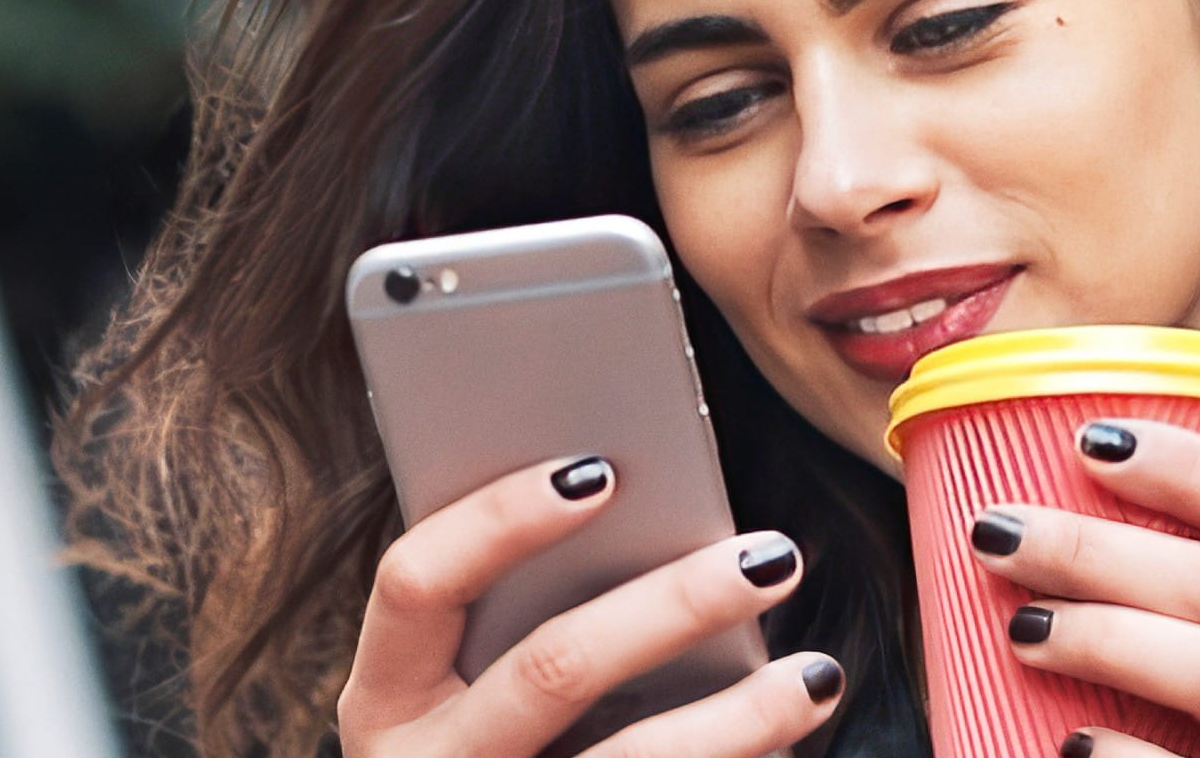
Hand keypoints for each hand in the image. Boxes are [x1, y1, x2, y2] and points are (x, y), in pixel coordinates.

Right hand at [338, 456, 845, 757]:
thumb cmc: (476, 746)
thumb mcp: (458, 687)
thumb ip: (512, 613)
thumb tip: (634, 503)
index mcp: (384, 695)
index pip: (416, 581)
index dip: (500, 518)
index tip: (601, 469)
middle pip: (551, 669)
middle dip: (671, 605)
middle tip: (767, 556)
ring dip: (739, 716)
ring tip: (814, 674)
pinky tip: (788, 735)